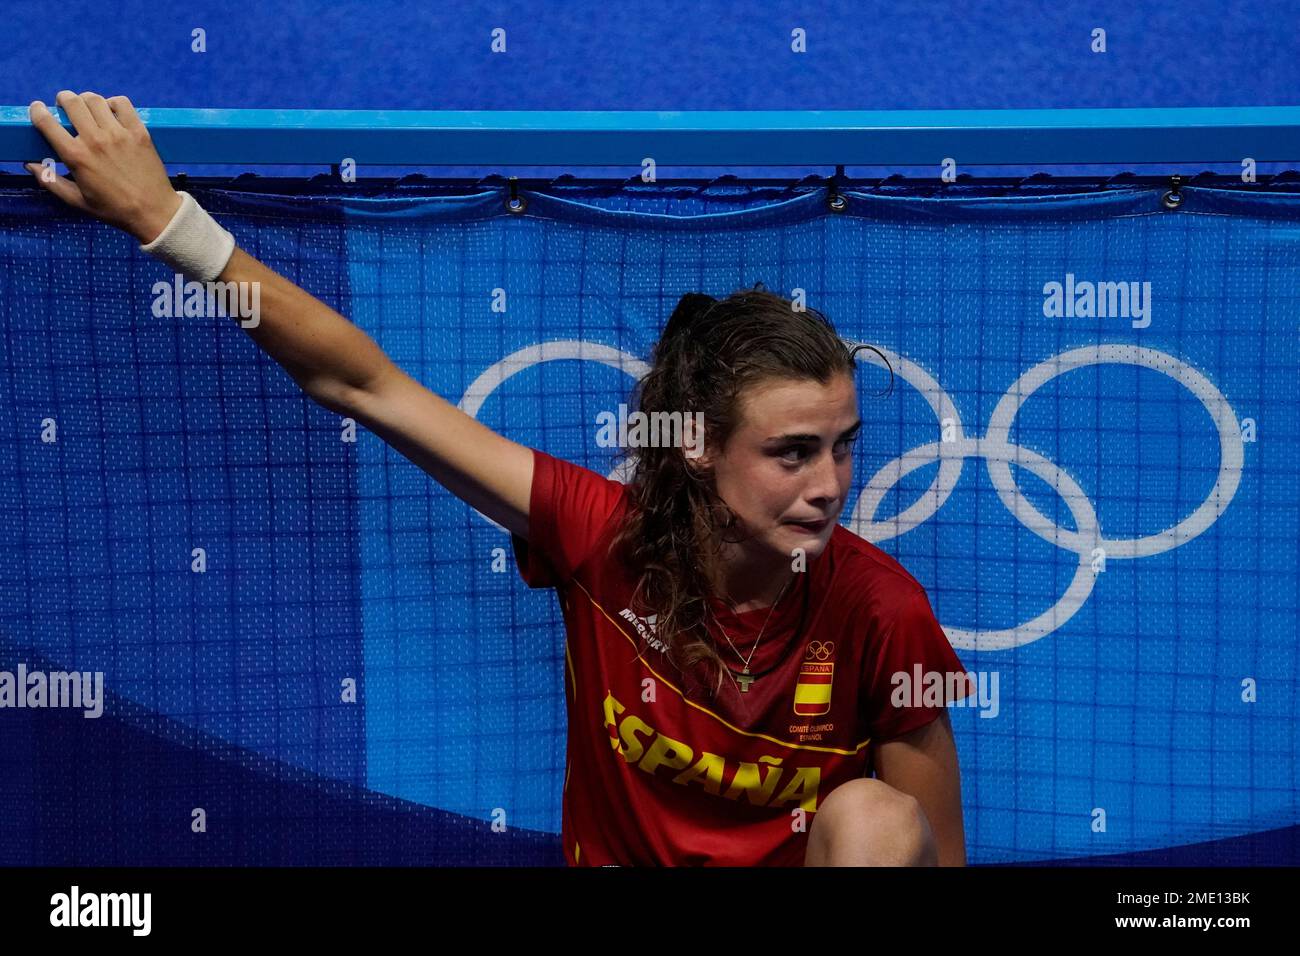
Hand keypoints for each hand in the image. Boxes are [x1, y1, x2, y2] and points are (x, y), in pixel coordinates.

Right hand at [26, 91, 181, 243]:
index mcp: (76, 156)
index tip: (39, 110)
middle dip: (63, 100)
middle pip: (71, 102)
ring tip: (88, 109)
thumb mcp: (77, 200)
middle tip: (65, 107)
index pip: (46, 122)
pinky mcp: (139, 132)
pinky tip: (112, 113)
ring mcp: (119, 134)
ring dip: (86, 100)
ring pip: (95, 99)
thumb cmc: (114, 209)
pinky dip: (113, 103)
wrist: (153, 212)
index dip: (37, 111)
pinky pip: (122, 103)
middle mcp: (95, 139)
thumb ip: (51, 182)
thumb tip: (30, 165)